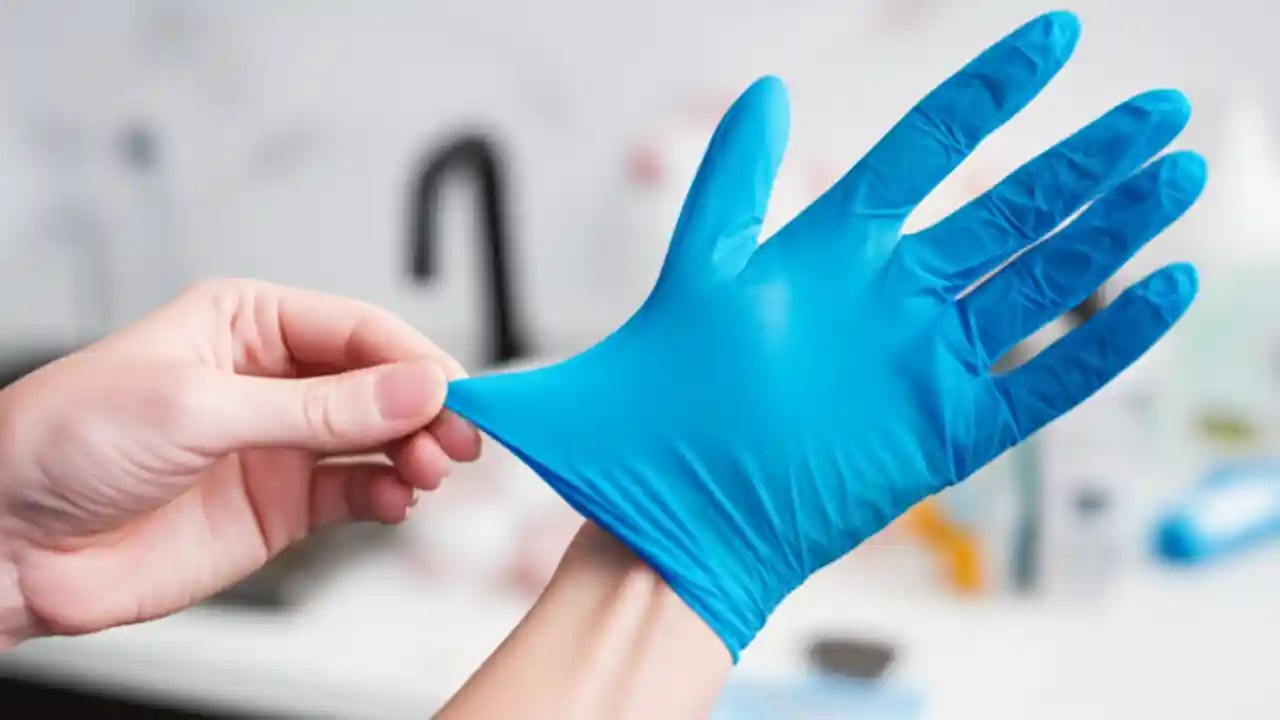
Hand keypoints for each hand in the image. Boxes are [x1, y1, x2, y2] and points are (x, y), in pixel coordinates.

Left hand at [0, 279, 477, 645]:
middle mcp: (274, 379)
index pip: (358, 330)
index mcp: (248, 323)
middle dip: (425, 407)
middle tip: (460, 438)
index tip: (452, 393)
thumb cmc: (65, 442)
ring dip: (415, 451)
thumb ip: (317, 407)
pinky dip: (388, 496)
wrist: (10, 543)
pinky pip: (357, 492)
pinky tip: (396, 500)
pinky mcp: (283, 504)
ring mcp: (282, 443)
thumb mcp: (198, 408)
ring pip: (379, 438)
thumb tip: (413, 388)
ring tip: (430, 471)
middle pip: (380, 383)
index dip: (413, 359)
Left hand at [443, 12, 1205, 658]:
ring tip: (1179, 173)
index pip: (931, 146)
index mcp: (834, 249)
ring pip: (1040, 284)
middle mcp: (892, 298)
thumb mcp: (692, 274)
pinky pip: (1041, 384)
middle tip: (1160, 107)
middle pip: (1009, 209)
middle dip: (1087, 158)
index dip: (994, 90)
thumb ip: (728, 182)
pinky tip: (1168, 290)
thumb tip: (762, 88)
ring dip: (1112, 231)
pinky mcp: (945, 435)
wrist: (661, 514)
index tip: (1058, 35)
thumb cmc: (656, 404)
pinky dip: (1105, 344)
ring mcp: (924, 365)